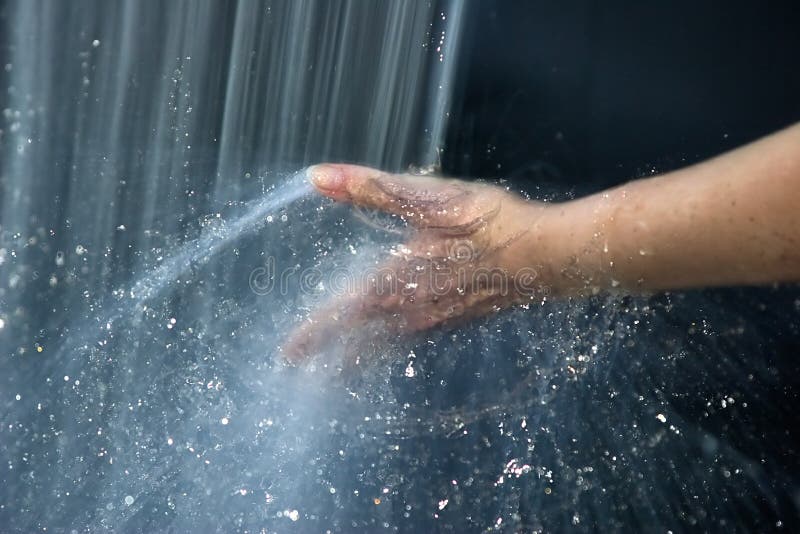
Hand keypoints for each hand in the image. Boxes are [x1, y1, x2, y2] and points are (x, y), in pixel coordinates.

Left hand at [282, 164, 553, 361]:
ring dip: (355, 360)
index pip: (340, 316)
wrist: (546, 255)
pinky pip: (408, 344)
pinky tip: (389, 347)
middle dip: (328, 357)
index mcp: (395, 282)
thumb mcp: (425, 198)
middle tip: (302, 373)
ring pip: (384, 348)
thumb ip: (369, 189)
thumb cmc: (487, 223)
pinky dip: (386, 352)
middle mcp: (410, 311)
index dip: (312, 334)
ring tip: (334, 374)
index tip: (287, 355)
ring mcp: (435, 321)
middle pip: (359, 343)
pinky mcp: (456, 320)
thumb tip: (316, 177)